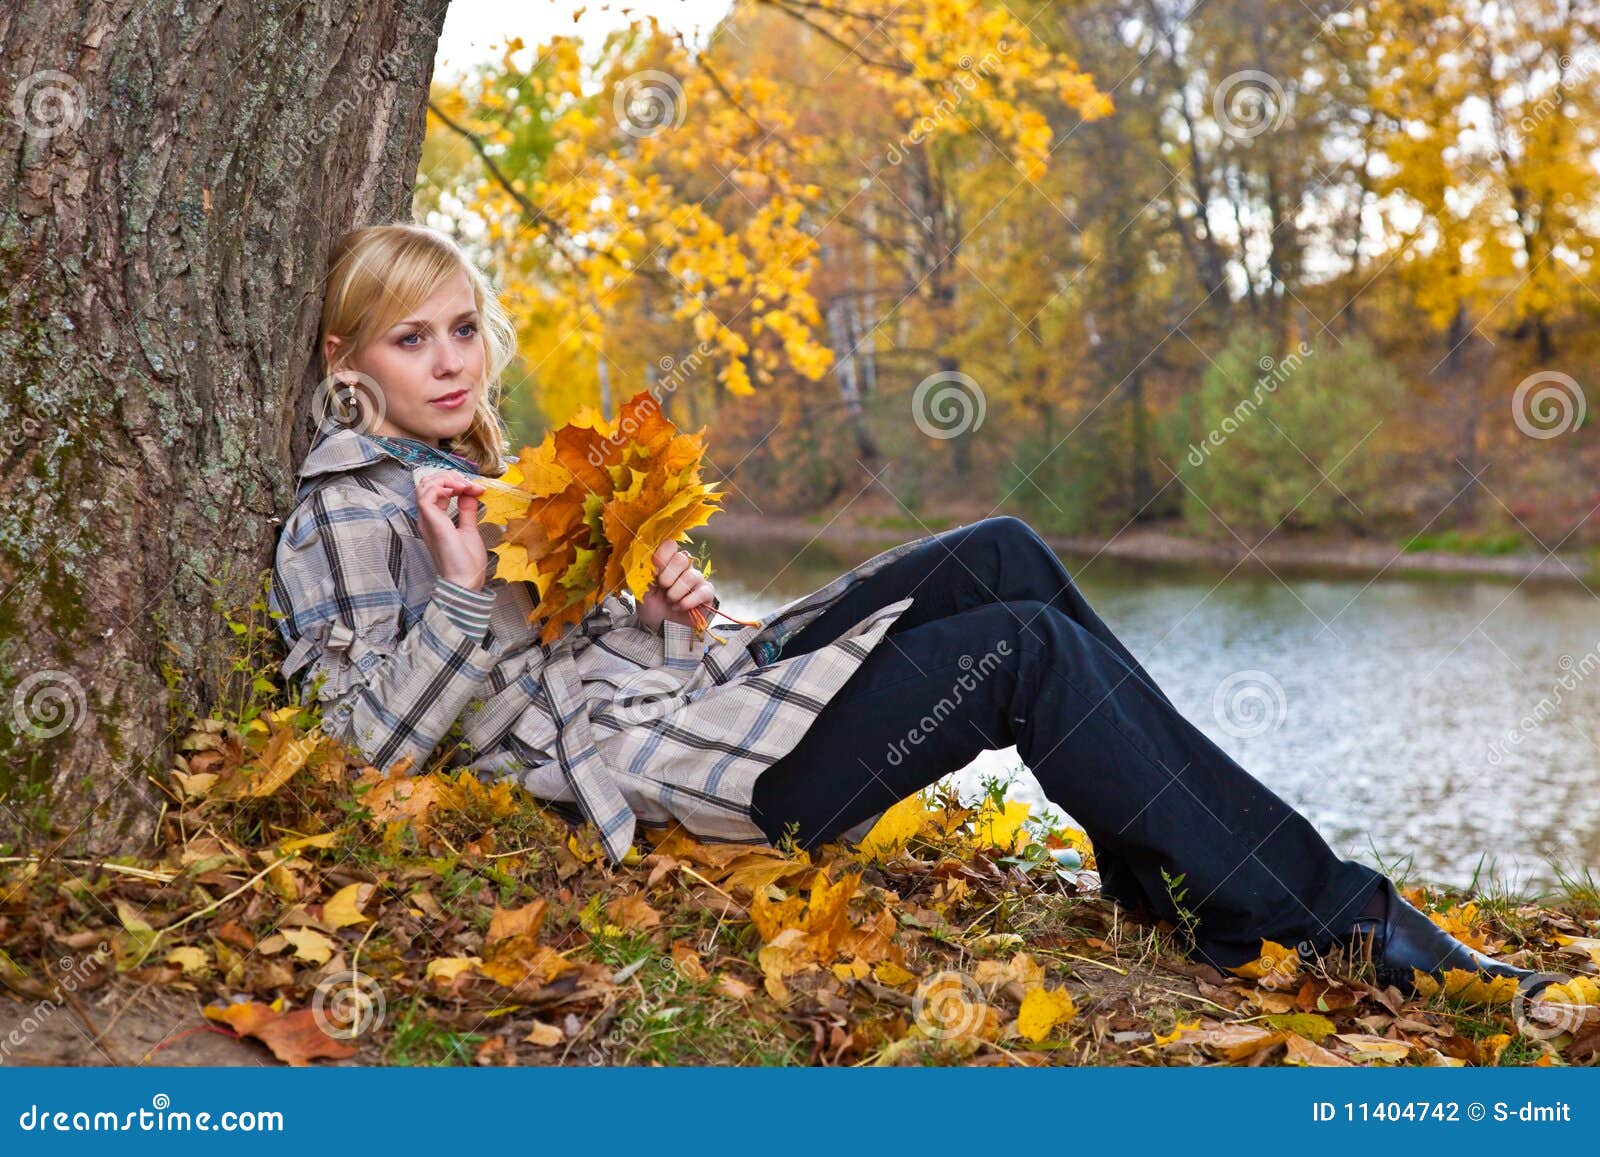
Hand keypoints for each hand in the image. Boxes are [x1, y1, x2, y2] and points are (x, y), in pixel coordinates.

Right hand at [415, 471, 488, 590]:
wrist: (465, 581)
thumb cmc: (466, 563)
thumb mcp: (469, 530)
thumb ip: (467, 511)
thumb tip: (470, 494)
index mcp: (435, 519)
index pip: (436, 490)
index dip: (455, 482)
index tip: (477, 488)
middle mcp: (427, 518)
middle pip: (427, 483)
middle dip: (450, 477)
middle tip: (470, 484)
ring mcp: (427, 520)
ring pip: (424, 485)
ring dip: (446, 479)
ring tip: (465, 486)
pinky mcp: (430, 522)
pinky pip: (426, 495)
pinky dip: (442, 487)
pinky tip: (458, 491)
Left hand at [638, 539, 714, 631]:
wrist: (661, 628)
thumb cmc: (653, 607)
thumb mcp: (642, 591)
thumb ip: (644, 575)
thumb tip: (649, 562)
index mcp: (666, 562)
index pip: (670, 545)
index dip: (663, 555)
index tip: (655, 569)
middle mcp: (683, 567)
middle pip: (682, 558)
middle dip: (668, 575)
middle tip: (662, 587)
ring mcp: (696, 579)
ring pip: (691, 576)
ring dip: (676, 592)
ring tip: (670, 601)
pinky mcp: (706, 593)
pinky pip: (702, 591)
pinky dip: (688, 601)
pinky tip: (680, 607)